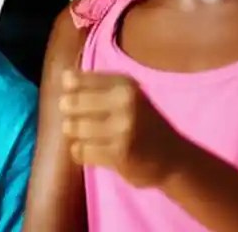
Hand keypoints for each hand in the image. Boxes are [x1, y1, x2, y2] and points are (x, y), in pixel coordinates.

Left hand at [59, 69, 188, 187]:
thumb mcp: (127, 96)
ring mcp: (122, 129)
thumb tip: (63, 77)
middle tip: (84, 121)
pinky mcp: (119, 154)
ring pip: (71, 128)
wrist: (174, 160)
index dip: (69, 91)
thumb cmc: (142, 123)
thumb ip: (96, 85)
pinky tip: (96, 151)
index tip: (78, 98)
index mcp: (124, 84)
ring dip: (76, 135)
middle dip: (70, 114)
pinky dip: (81, 152)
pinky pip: (78, 150)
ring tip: (92, 137)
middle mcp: (125, 102)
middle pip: (69, 103)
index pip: (73, 80)